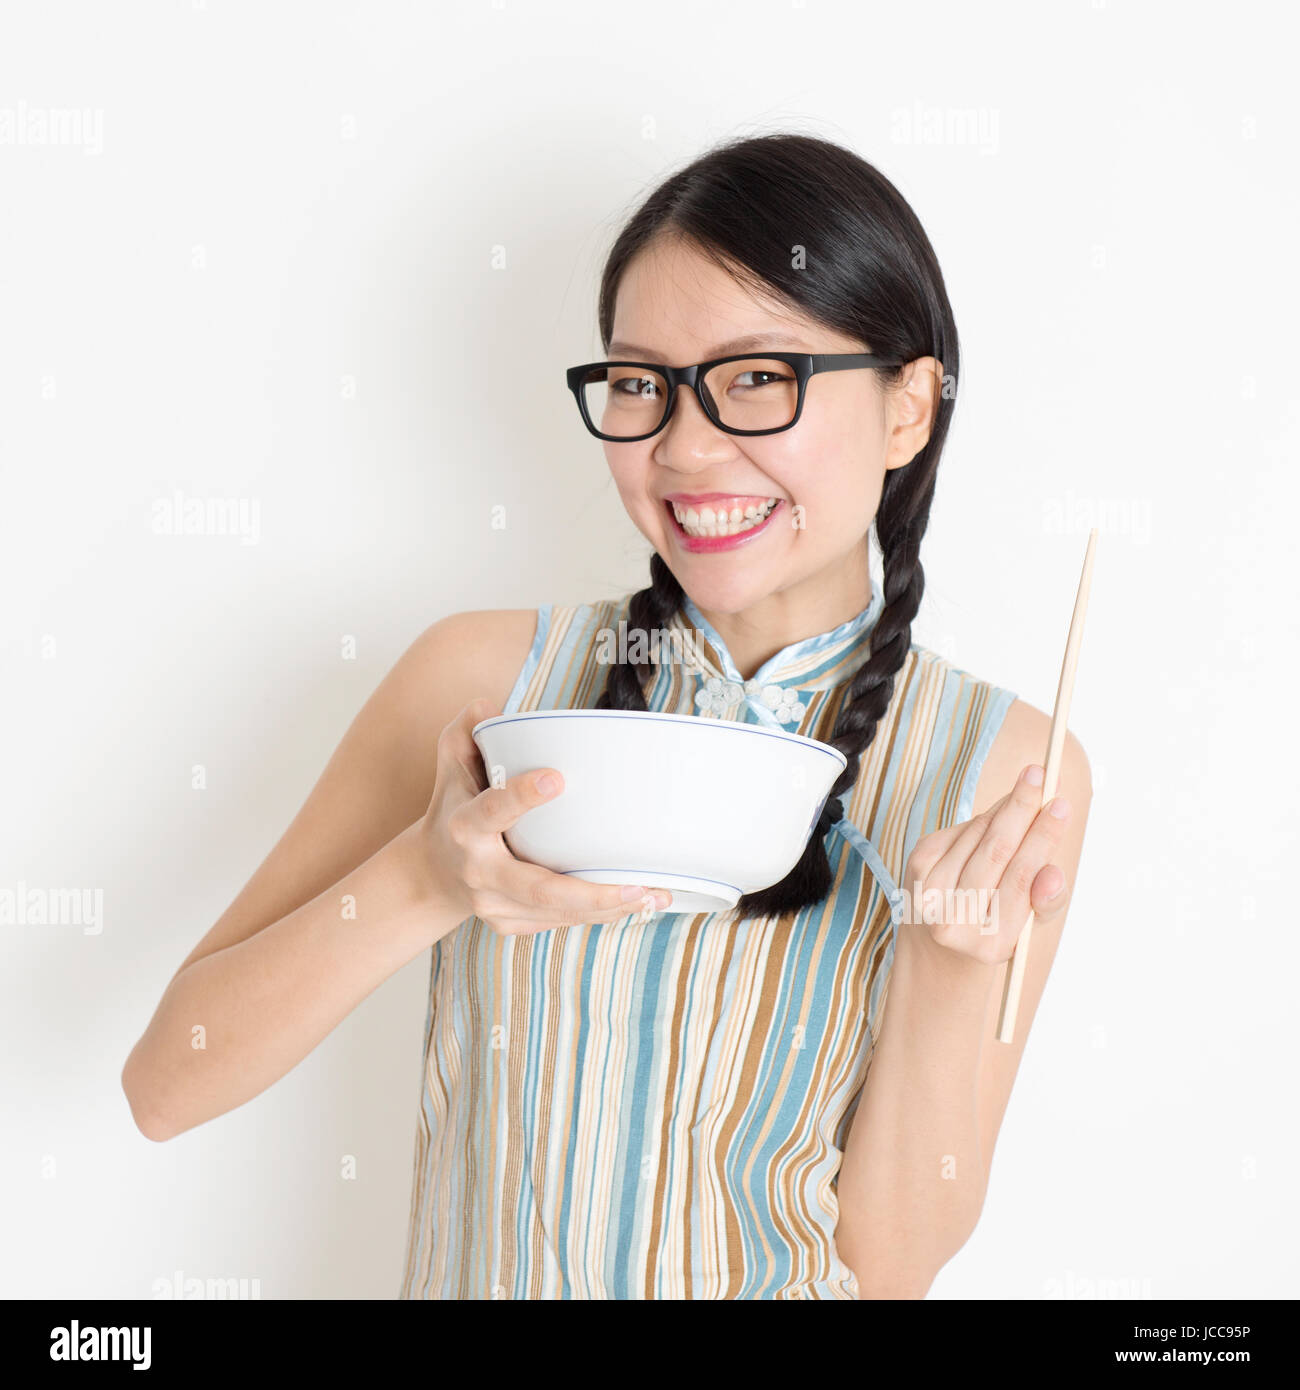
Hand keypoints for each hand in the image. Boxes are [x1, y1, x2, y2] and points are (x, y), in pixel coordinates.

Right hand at [418, 698, 672, 935]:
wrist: (433, 873)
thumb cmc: (455, 806)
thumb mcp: (451, 763)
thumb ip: (467, 730)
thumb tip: (491, 707)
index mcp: (465, 826)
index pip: (493, 810)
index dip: (521, 796)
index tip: (557, 779)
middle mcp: (478, 871)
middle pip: (537, 888)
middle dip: (589, 893)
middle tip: (639, 886)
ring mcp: (493, 905)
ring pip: (557, 912)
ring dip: (609, 908)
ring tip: (656, 896)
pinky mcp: (509, 923)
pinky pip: (558, 922)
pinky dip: (597, 915)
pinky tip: (635, 905)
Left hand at [898, 763, 1072, 964]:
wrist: (935, 951)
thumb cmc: (993, 933)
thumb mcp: (1028, 929)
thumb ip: (1046, 902)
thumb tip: (1053, 874)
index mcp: (989, 944)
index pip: (1021, 879)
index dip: (1042, 837)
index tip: (1061, 804)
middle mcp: (951, 921)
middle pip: (995, 851)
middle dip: (1021, 808)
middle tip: (1040, 774)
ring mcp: (926, 893)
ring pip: (975, 835)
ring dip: (1003, 809)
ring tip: (1027, 789)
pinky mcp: (913, 869)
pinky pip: (956, 831)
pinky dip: (979, 821)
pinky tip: (994, 820)